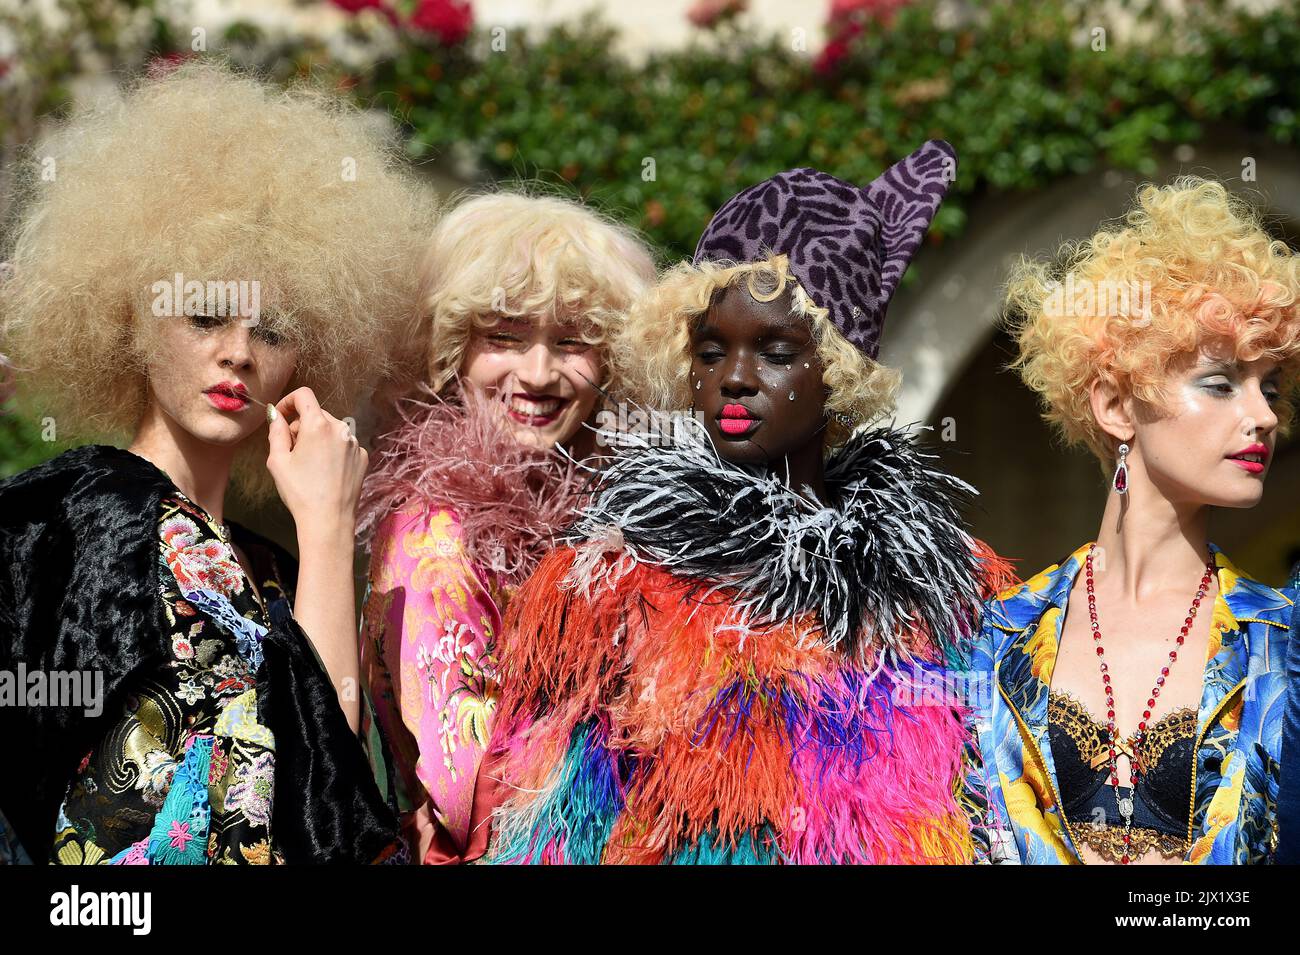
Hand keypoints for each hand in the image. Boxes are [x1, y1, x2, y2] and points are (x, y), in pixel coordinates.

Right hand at [266, 386, 366, 541]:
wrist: (329, 520)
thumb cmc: (300, 492)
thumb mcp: (278, 460)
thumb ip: (277, 432)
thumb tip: (277, 416)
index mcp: (318, 425)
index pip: (304, 395)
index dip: (289, 401)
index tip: (282, 417)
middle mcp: (341, 428)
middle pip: (317, 414)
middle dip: (301, 425)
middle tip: (291, 449)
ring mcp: (355, 443)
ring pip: (331, 430)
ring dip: (318, 438)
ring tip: (308, 464)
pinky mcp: (362, 457)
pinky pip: (343, 445)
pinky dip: (332, 450)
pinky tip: (325, 471)